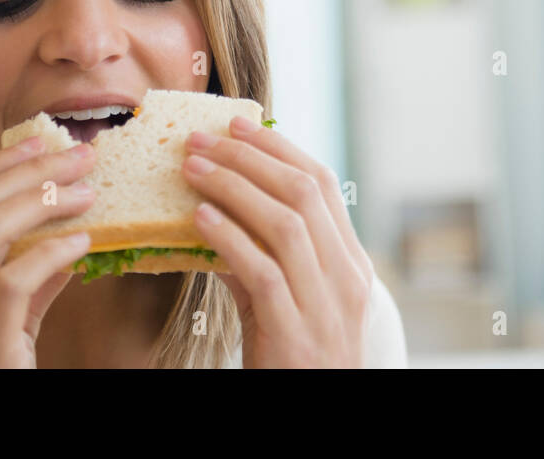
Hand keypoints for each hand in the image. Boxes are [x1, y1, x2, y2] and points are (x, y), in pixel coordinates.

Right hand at [0, 137, 97, 366]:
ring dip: (44, 200)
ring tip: (90, 191)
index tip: (40, 141)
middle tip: (82, 155)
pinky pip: (14, 283)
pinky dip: (52, 252)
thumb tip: (67, 232)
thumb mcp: (1, 325)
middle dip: (30, 170)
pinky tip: (84, 243)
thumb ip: (23, 280)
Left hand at [182, 117, 373, 367]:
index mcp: (351, 264)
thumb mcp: (291, 302)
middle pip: (304, 193)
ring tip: (192, 167)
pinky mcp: (295, 335)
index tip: (239, 124)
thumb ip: (265, 257)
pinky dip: (229, 237)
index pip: (322, 185)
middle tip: (203, 138)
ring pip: (286, 223)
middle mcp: (347, 279)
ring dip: (234, 186)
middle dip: (250, 157)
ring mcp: (326, 307)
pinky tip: (199, 218)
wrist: (314, 418)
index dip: (279, 148)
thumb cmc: (294, 362)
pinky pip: (262, 272)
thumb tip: (216, 211)